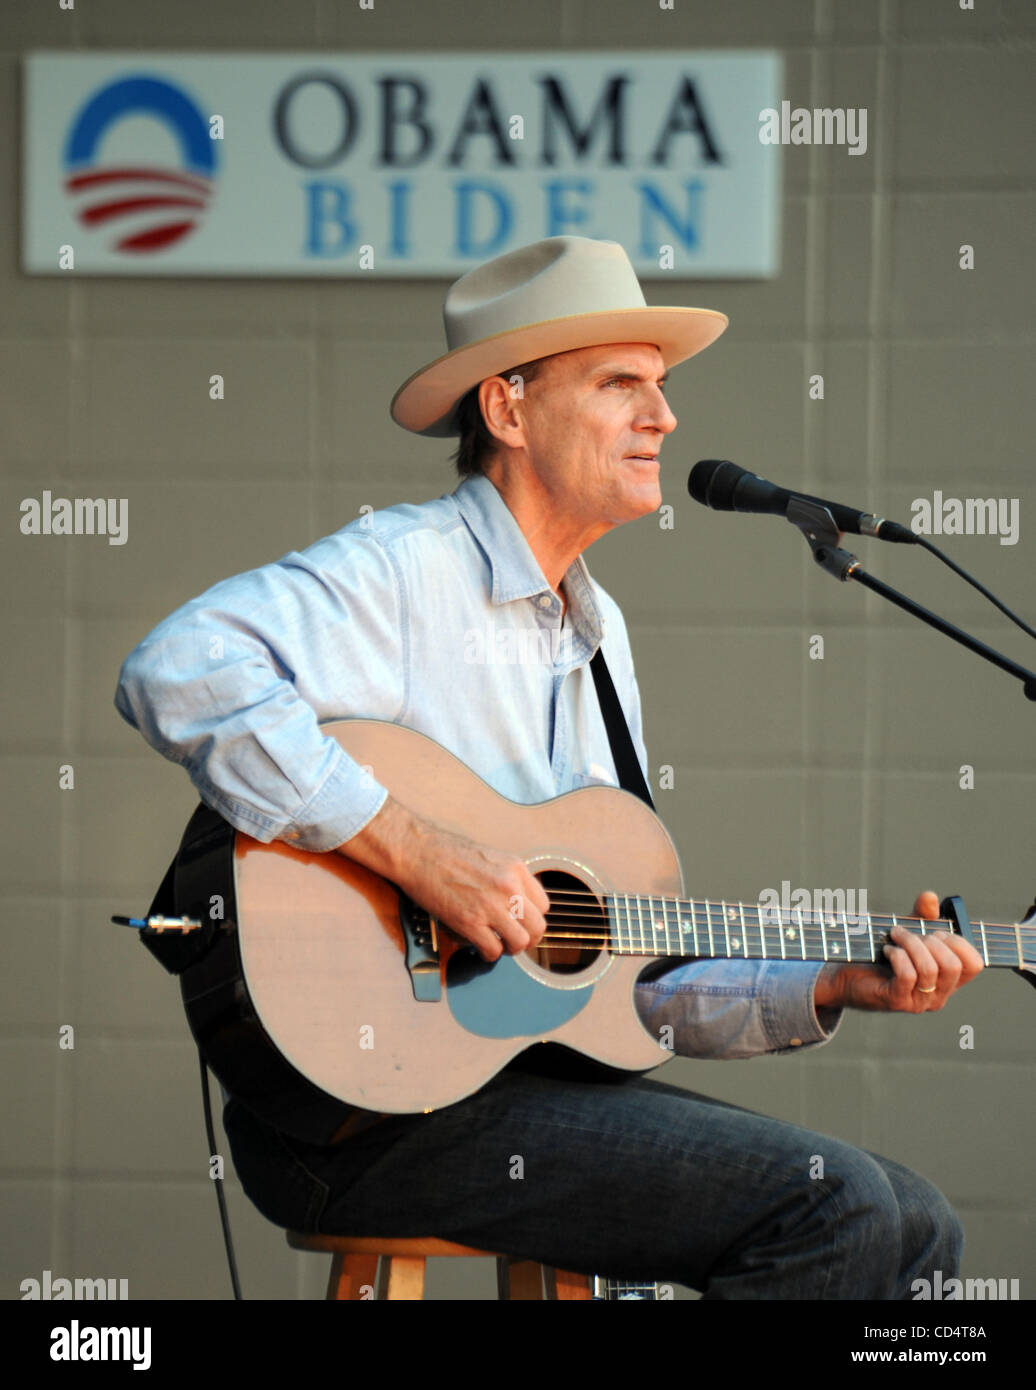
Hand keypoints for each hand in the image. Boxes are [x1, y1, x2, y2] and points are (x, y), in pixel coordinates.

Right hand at [338, 795, 549, 962]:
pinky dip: (489, 954)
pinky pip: (493, 950)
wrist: (418, 852)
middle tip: (515, 940)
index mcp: (516, 869)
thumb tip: (517, 900)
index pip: (544, 905)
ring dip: (511, 949)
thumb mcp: (491, 857)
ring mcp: (491, 906)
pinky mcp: (470, 922)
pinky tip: (481, 947)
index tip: (523, 922)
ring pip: (520, 943)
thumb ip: (508, 878)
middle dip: (528, 938)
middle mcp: (509, 888)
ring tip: (500, 945)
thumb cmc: (447, 852)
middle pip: (537, 927)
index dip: (533, 917)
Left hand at [814, 891, 983, 1012]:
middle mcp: (939, 996)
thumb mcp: (909, 932)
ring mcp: (919, 1001)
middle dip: (931, 941)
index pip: (974, 964)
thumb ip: (922, 916)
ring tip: (895, 937)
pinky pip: (908, 974)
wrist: (848, 978)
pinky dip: (897, 955)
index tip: (937, 932)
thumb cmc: (883, 956)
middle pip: (953, 966)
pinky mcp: (897, 1001)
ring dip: (910, 944)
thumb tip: (930, 897)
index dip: (959, 942)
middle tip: (911, 934)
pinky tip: (887, 951)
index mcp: (949, 981)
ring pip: (929, 968)